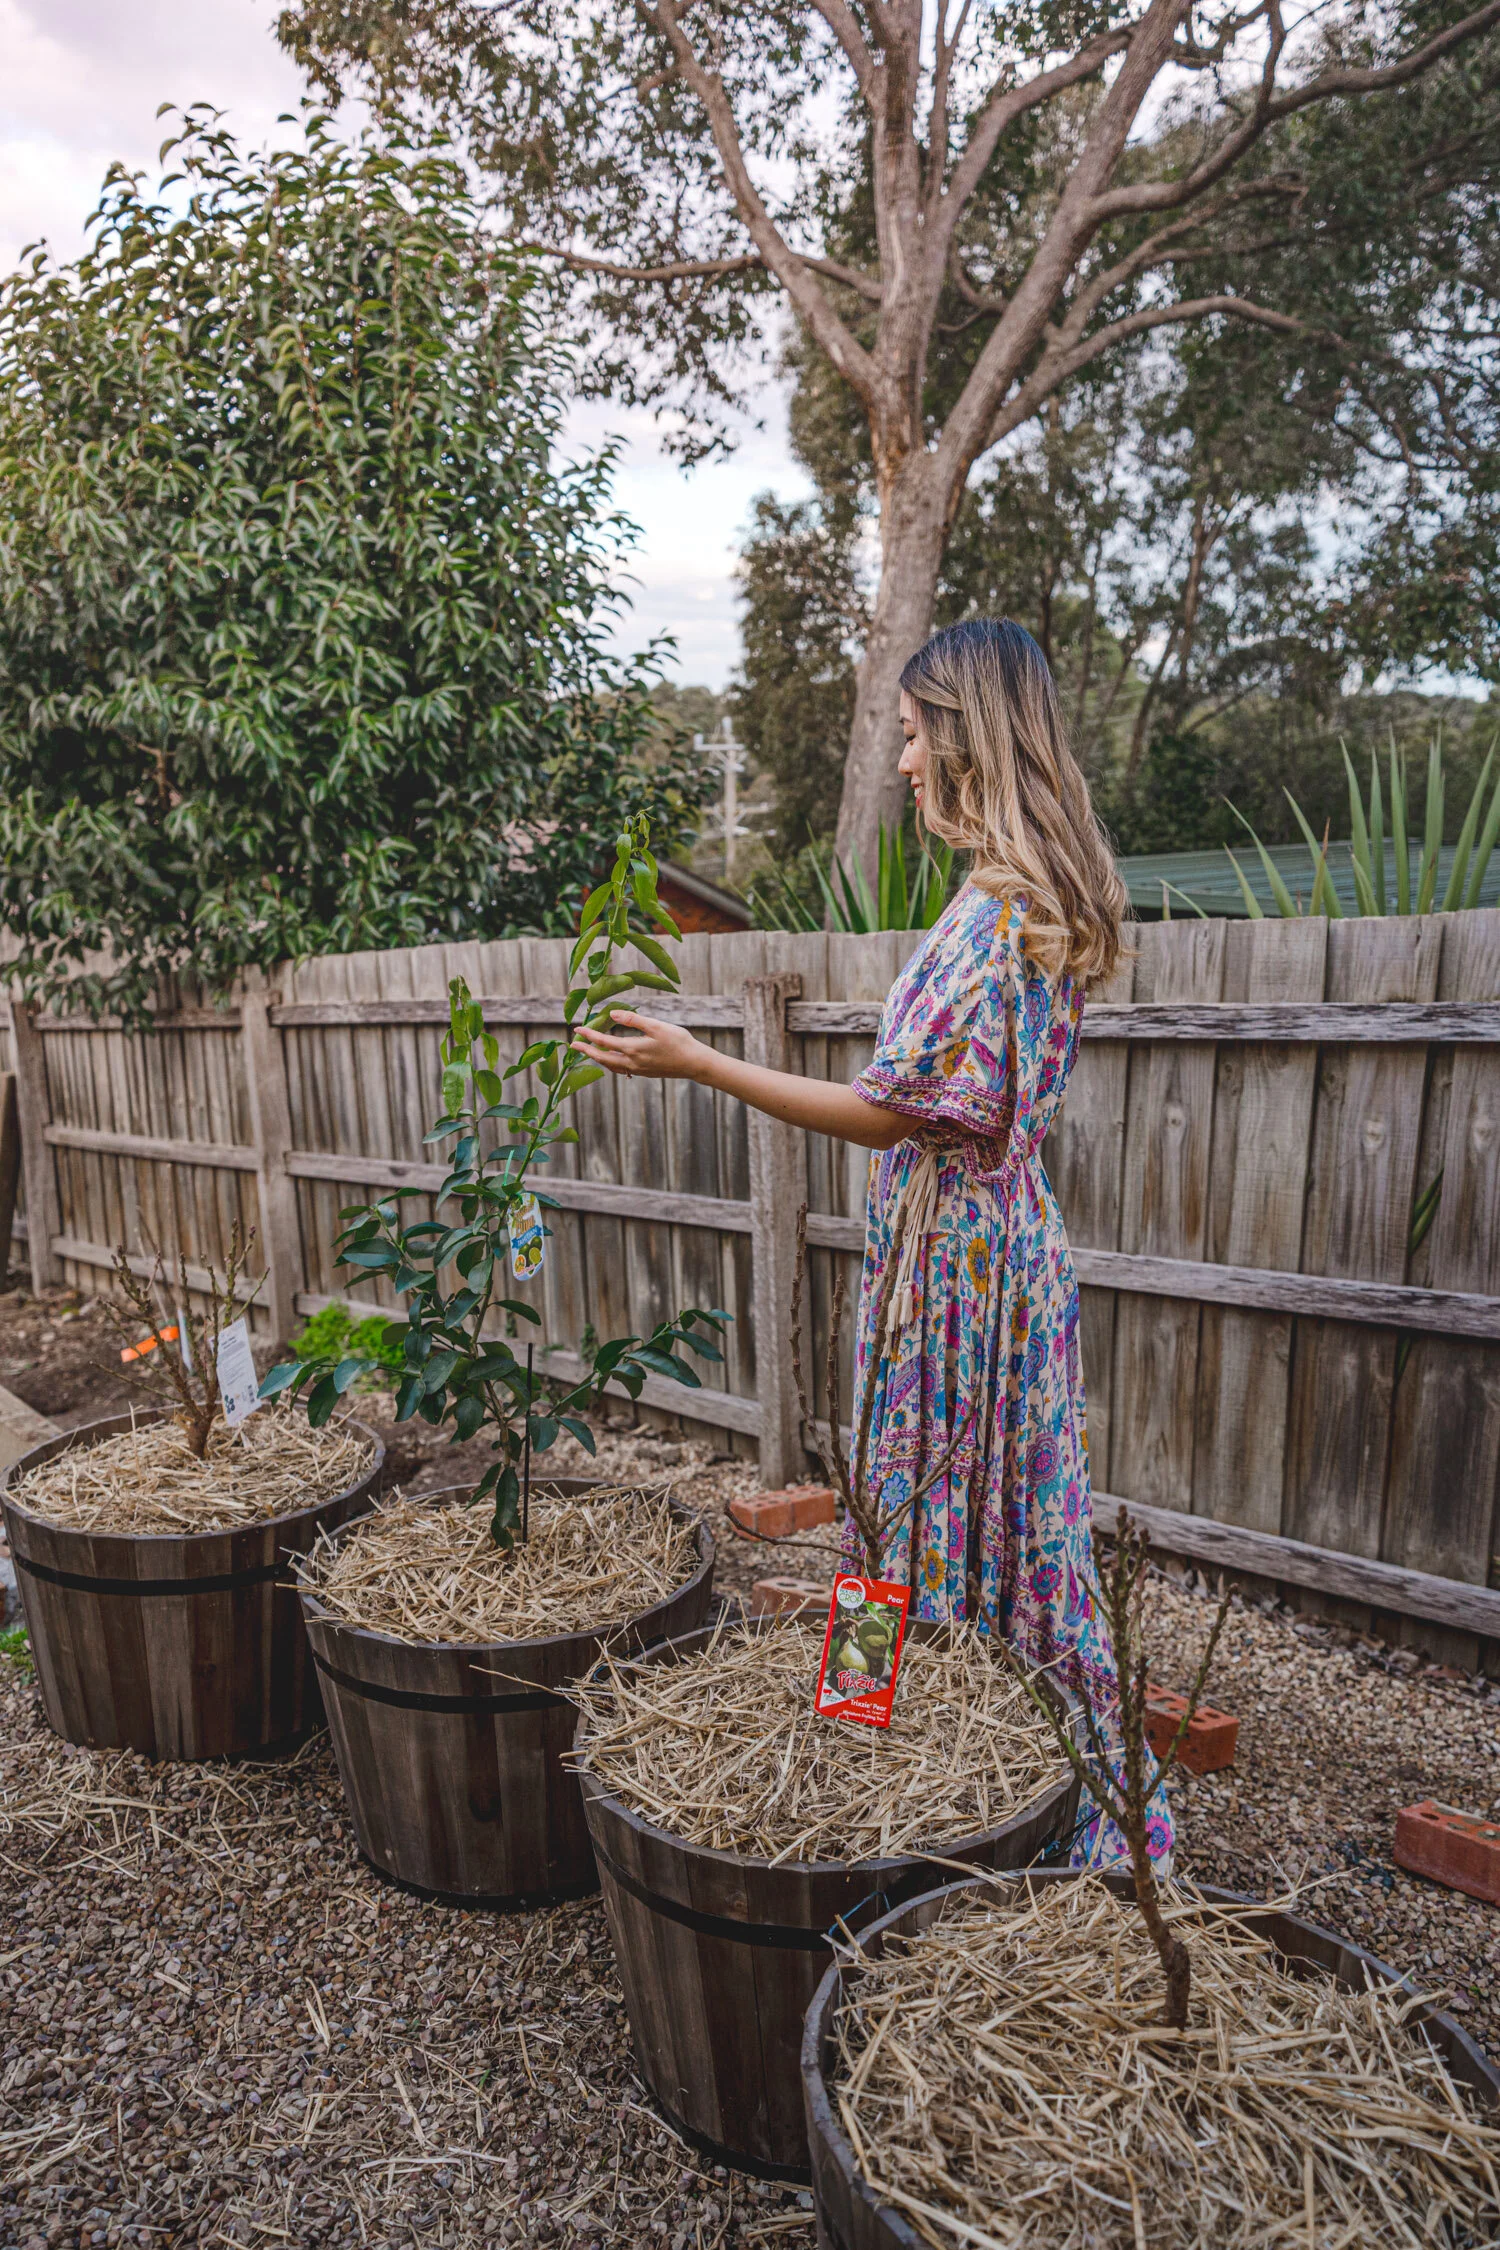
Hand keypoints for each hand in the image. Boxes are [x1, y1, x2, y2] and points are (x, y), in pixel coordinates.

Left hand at [571, 1009, 707, 1080]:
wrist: (695, 1064)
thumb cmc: (678, 1042)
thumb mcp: (656, 1026)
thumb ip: (633, 1019)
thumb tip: (612, 1014)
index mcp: (633, 1049)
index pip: (604, 1042)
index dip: (589, 1035)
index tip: (577, 1029)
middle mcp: (632, 1063)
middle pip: (602, 1058)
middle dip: (587, 1050)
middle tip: (573, 1045)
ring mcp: (638, 1070)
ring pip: (611, 1066)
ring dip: (598, 1058)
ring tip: (589, 1052)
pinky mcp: (645, 1073)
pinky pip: (621, 1070)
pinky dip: (611, 1064)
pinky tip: (613, 1060)